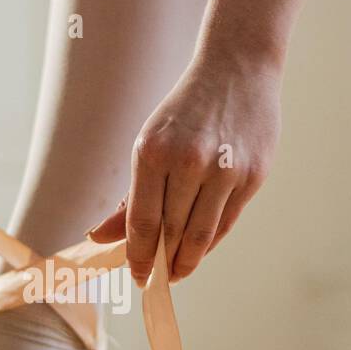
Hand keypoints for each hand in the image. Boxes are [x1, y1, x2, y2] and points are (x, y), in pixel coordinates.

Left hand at [89, 53, 280, 283]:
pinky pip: (226, 222)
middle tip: (158, 280)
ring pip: (201, 234)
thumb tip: (99, 238)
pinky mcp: (252, 175)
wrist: (238, 69)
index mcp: (153, 152)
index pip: (143, 221)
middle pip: (171, 232)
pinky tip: (200, 248)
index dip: (138, 255)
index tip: (137, 276)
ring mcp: (225, 169)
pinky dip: (211, 241)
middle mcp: (189, 161)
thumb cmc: (186, 111)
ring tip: (178, 271)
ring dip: (187, 260)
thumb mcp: (150, 144)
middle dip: (163, 262)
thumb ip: (130, 197)